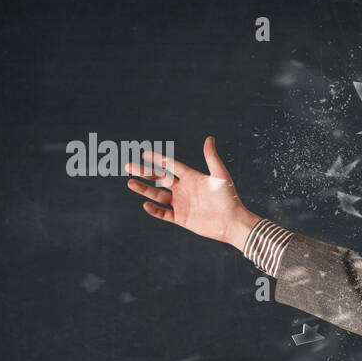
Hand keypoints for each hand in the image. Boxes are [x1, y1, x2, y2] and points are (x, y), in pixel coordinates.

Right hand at [125, 136, 258, 249]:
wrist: (233, 222)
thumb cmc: (229, 198)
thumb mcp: (220, 175)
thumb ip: (211, 157)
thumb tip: (210, 138)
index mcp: (192, 177)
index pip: (170, 165)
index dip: (157, 159)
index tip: (144, 154)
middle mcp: (184, 189)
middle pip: (160, 179)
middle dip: (144, 172)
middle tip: (128, 166)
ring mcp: (182, 204)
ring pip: (158, 195)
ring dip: (144, 189)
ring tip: (130, 183)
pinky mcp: (182, 218)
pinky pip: (163, 213)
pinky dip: (154, 209)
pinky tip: (145, 204)